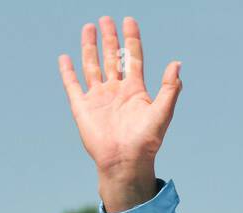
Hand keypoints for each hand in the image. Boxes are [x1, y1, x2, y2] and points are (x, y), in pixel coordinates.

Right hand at [58, 15, 181, 211]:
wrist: (125, 162)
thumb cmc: (146, 142)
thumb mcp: (161, 113)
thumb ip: (169, 89)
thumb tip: (177, 63)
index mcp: (134, 91)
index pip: (133, 57)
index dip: (131, 39)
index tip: (129, 21)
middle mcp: (116, 91)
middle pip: (112, 58)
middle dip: (110, 39)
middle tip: (106, 20)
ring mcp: (99, 98)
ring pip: (92, 66)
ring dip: (90, 48)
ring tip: (89, 28)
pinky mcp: (82, 108)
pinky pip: (73, 85)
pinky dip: (68, 72)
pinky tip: (65, 58)